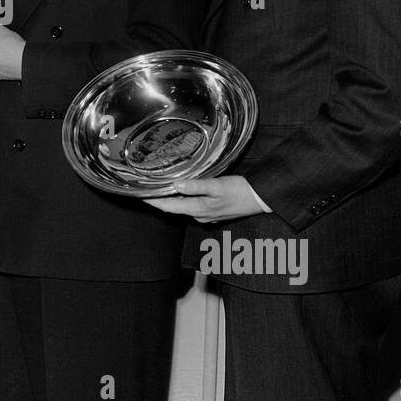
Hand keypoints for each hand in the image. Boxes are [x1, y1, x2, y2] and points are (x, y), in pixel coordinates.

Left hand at [144, 175, 267, 224]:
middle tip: (145, 189)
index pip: (168, 207)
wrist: (260, 199)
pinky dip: (183, 199)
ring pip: (182, 207)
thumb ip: (196, 186)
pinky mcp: (213, 212)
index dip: (152, 201)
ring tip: (158, 188)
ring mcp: (206, 215)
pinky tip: (181, 190)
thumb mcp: (217, 186)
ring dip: (170, 199)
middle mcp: (199, 215)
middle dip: (158, 200)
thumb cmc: (240, 191)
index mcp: (198, 209)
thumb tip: (175, 185)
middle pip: (173, 208)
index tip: (139, 194)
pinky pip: (192, 206)